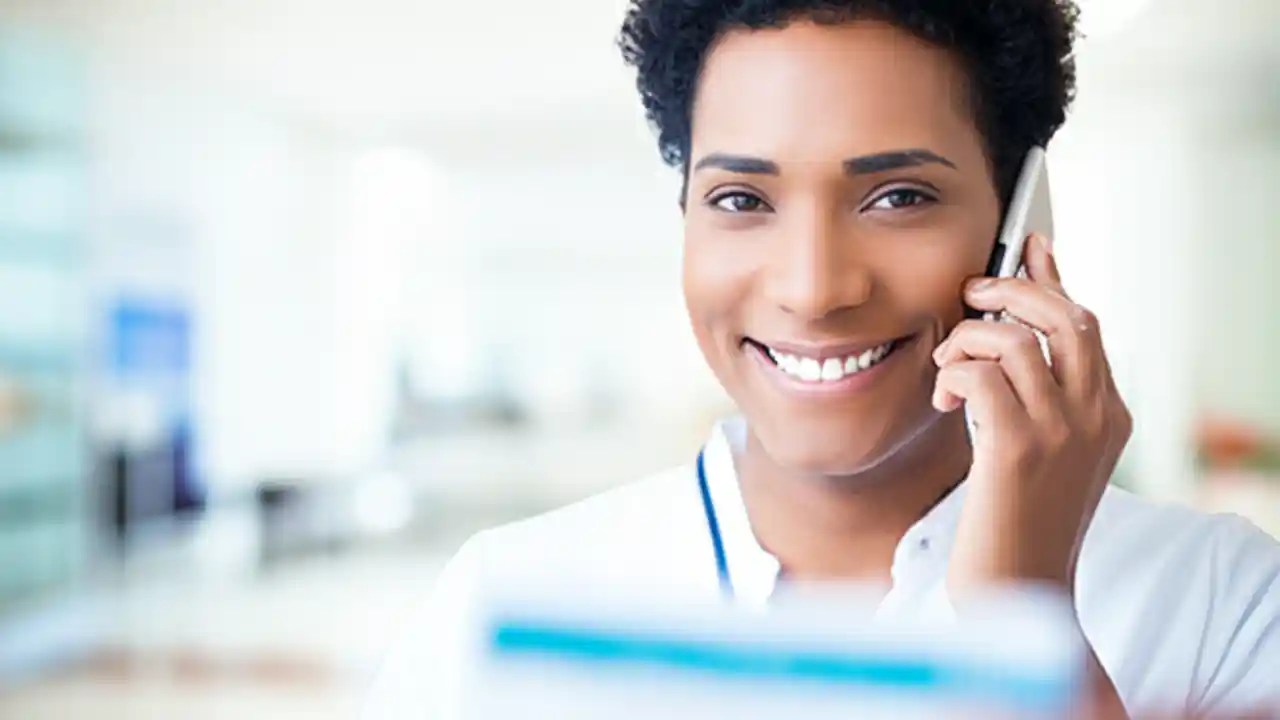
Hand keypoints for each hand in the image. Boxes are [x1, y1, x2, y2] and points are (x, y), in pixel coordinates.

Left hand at [932, 233, 1132, 595]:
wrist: (1019, 592)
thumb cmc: (1019, 522)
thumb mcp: (1042, 450)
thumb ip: (1039, 394)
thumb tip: (1014, 335)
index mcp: (1109, 415)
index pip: (1085, 324)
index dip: (1050, 280)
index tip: (1025, 247)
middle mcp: (1095, 417)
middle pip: (1066, 316)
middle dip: (1012, 290)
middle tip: (971, 296)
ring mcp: (1061, 433)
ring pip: (1014, 339)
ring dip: (966, 340)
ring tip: (946, 371)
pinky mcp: (1018, 449)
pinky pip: (982, 374)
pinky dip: (954, 374)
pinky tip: (945, 402)